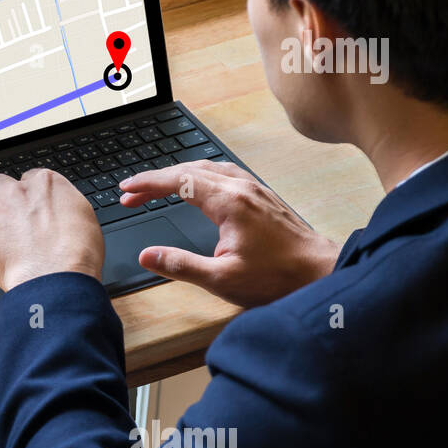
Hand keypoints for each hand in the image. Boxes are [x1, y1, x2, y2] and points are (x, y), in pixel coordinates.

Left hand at [0, 169, 103, 291]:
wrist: (58, 280)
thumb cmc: (77, 257)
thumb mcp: (86, 221)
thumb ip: (68, 207)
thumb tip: (62, 207)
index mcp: (47, 185)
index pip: (30, 179)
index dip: (27, 195)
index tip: (29, 208)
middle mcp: (18, 191)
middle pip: (1, 181)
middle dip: (0, 195)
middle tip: (5, 215)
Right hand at [118, 160, 338, 306]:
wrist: (322, 274)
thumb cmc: (278, 278)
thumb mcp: (222, 279)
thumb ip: (180, 265)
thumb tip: (148, 256)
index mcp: (229, 203)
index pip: (178, 181)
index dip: (147, 183)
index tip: (126, 189)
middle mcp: (242, 188)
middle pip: (189, 170)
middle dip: (156, 180)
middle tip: (130, 194)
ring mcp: (254, 189)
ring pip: (207, 168)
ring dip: (177, 175)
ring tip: (156, 188)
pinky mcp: (262, 196)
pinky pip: (224, 173)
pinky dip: (199, 175)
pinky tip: (197, 186)